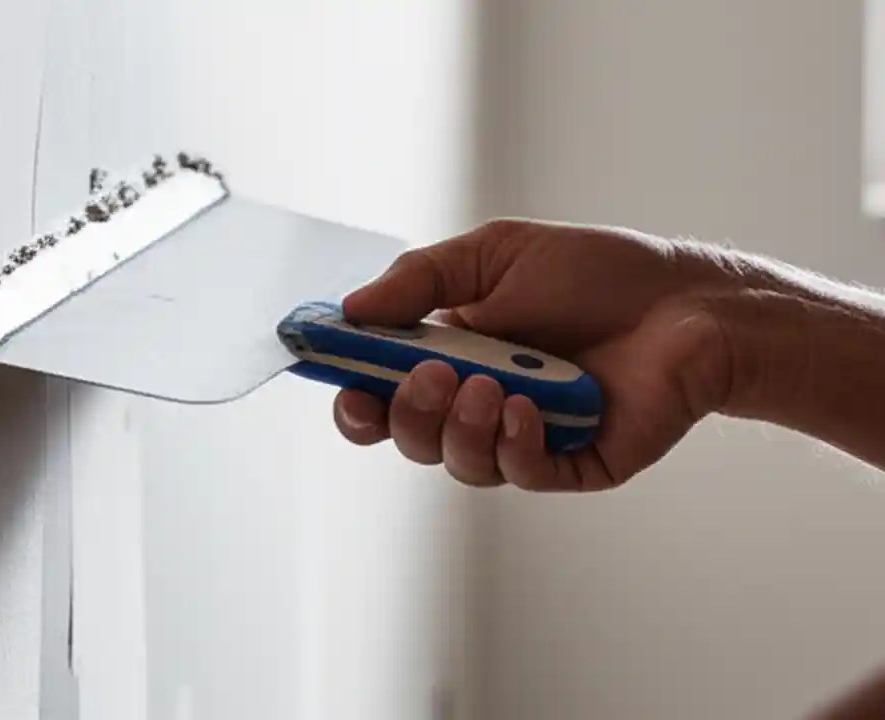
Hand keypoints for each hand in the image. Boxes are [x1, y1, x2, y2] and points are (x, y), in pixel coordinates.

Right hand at [332, 218, 738, 490]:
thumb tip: (349, 310)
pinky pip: (520, 474)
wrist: (689, 301)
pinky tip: (526, 411)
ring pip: (459, 462)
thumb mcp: (496, 254)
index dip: (357, 398)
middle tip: (432, 375)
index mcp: (452, 352)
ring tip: (491, 387)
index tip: (347, 387)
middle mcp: (480, 400)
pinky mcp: (571, 464)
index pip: (383, 391)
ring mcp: (524, 436)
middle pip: (411, 436)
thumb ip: (419, 280)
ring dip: (460, 429)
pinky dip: (512, 446)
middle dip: (408, 412)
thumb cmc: (596, 273)